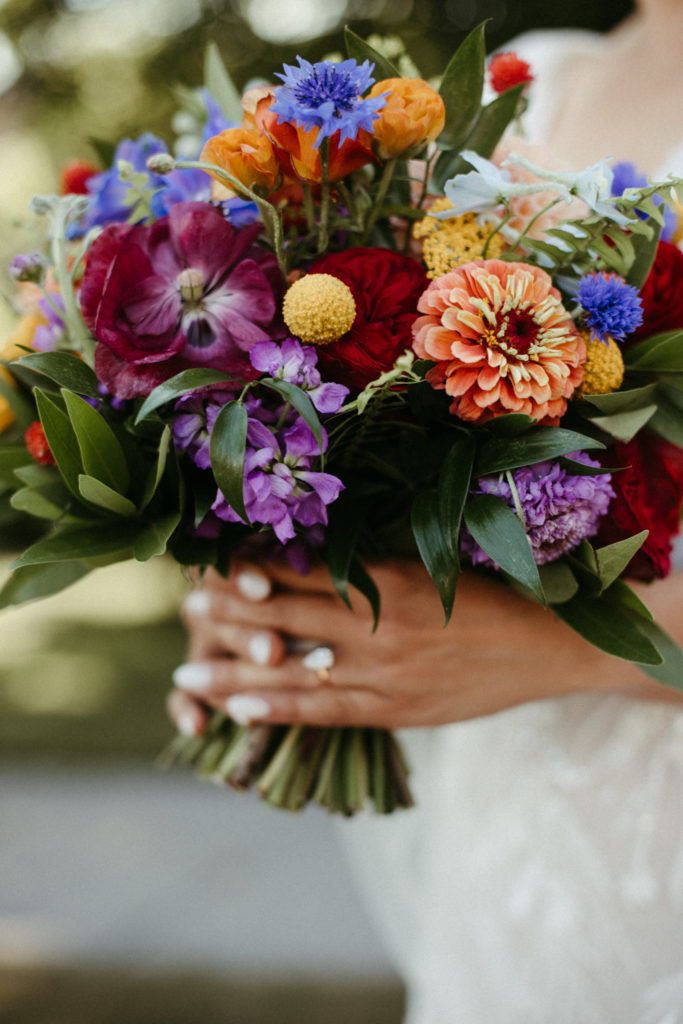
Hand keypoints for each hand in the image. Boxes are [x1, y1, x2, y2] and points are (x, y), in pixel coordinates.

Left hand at [169, 558, 682, 732]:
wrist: (549, 646)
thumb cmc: (492, 596)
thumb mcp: (434, 565)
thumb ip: (377, 567)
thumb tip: (318, 555)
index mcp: (388, 576)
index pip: (303, 569)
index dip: (254, 568)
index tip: (213, 562)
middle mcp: (378, 623)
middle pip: (286, 616)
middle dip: (231, 613)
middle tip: (186, 607)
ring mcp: (384, 672)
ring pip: (293, 670)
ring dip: (236, 672)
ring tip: (189, 672)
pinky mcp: (394, 710)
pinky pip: (324, 712)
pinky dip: (279, 712)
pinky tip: (240, 712)